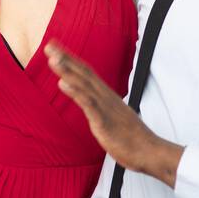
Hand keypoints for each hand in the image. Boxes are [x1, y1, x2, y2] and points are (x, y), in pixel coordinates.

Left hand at [45, 41, 183, 186]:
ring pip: (84, 85)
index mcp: (107, 98)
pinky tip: (63, 83)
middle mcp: (106, 98)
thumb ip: (100, 109)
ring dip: (68, 71)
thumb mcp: (113, 119)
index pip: (87, 74)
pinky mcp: (104, 121)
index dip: (72, 60)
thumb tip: (89, 100)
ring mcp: (106, 108)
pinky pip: (89, 104)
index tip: (57, 49)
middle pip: (84, 74)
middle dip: (66, 59)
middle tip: (49, 45)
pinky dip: (75, 92)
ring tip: (53, 59)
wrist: (150, 152)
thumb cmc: (133, 138)